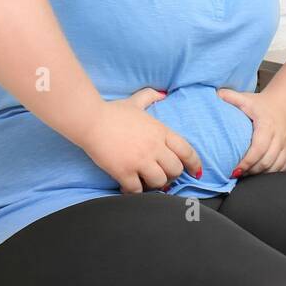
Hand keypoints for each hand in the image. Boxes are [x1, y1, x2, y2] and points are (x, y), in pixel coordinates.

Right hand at [75, 87, 202, 192]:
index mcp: (161, 131)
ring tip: (146, 182)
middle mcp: (155, 147)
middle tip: (162, 176)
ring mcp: (140, 160)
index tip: (195, 172)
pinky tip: (128, 187)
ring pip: (159, 181)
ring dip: (154, 185)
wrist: (90, 120)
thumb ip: (150, 97)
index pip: (187, 150)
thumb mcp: (135, 102)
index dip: (194, 164)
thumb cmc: (112, 111)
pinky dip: (134, 192)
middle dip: (172, 176)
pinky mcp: (124, 171)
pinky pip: (137, 190)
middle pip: (175, 169)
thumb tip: (162, 94)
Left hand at [217, 87, 285, 178]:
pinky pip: (282, 168)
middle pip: (266, 162)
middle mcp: (280, 136)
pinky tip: (258, 171)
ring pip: (274, 167)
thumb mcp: (246, 98)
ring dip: (259, 173)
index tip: (234, 170)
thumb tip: (214, 95)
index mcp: (268, 125)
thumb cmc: (261, 104)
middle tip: (236, 174)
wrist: (285, 103)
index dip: (246, 162)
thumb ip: (230, 97)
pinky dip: (269, 173)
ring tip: (246, 174)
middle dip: (250, 171)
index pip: (258, 148)